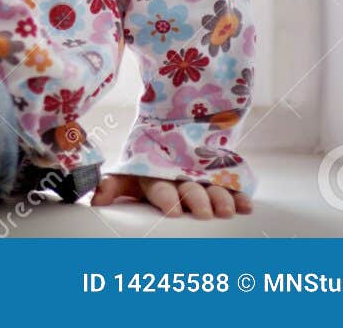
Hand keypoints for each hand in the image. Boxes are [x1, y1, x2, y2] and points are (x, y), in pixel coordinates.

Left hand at [90, 173, 251, 218]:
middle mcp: (181, 175)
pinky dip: (240, 194)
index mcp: (155, 175)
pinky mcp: (221, 175)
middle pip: (189, 188)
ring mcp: (203, 174)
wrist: (173, 128)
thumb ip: (112, 185)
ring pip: (213, 186)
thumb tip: (95, 202)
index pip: (159, 186)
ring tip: (227, 212)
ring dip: (221, 198)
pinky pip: (232, 185)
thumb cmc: (148, 164)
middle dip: (197, 200)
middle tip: (203, 212)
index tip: (173, 210)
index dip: (166, 197)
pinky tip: (248, 206)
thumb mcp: (129, 173)